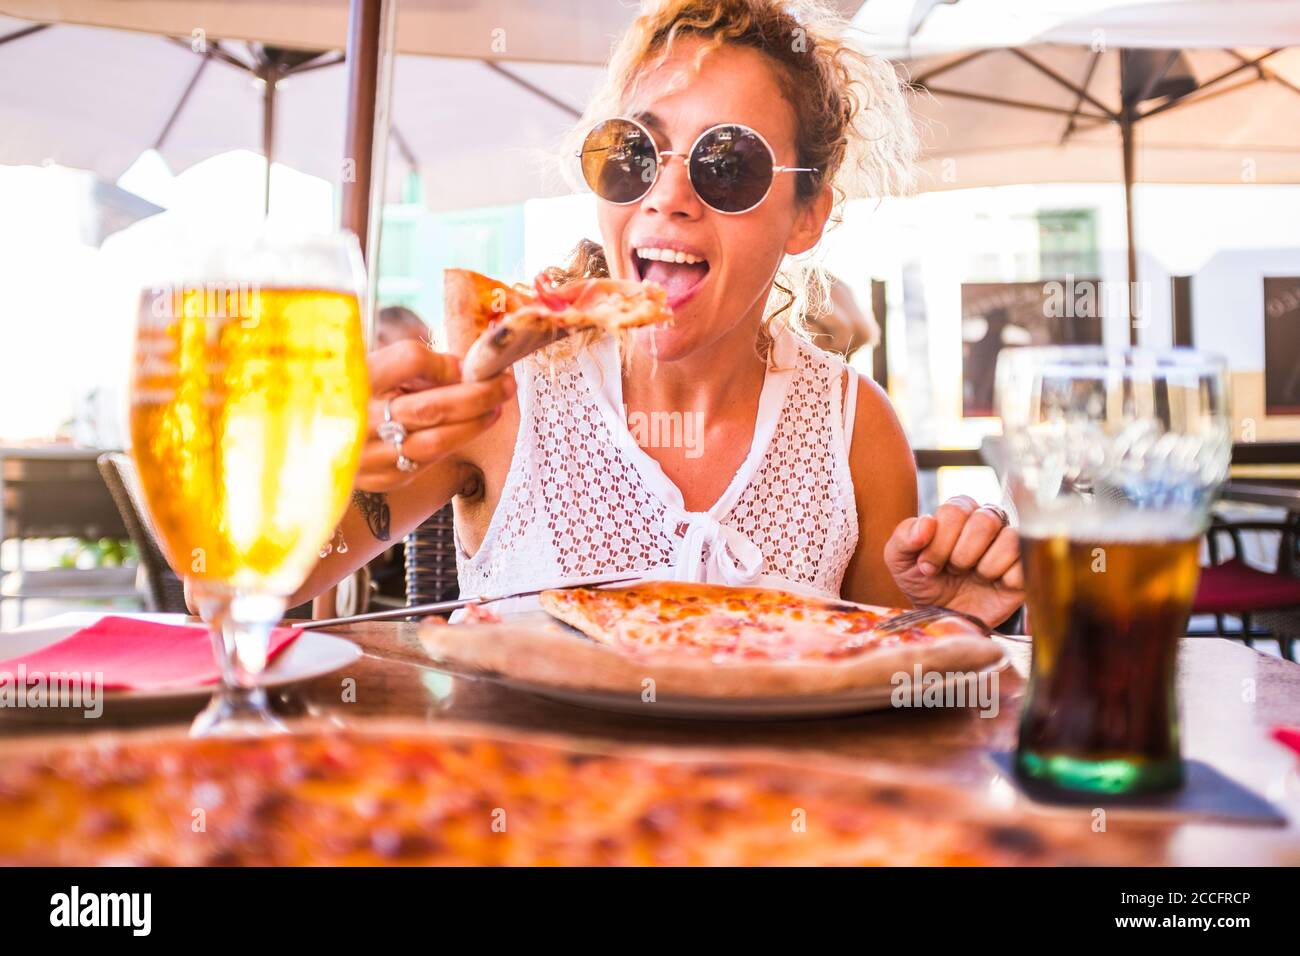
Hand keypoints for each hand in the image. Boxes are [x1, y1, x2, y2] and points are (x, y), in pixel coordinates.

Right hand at [357, 340, 514, 491]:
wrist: (310, 440)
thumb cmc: (348, 395)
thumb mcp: (368, 366)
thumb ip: (410, 365)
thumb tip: (461, 371)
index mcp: (351, 378)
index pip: (409, 361)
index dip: (444, 362)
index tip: (464, 363)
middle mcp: (357, 419)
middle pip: (431, 407)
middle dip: (477, 396)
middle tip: (505, 384)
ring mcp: (368, 456)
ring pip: (436, 443)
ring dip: (474, 425)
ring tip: (495, 407)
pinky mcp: (380, 480)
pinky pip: (426, 463)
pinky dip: (451, 444)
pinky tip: (468, 429)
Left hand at [883, 495, 1023, 627]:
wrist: (946, 619)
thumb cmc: (925, 584)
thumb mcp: (901, 562)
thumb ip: (903, 538)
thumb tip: (925, 524)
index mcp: (957, 512)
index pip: (955, 510)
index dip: (939, 541)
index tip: (927, 566)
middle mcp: (987, 521)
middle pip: (985, 520)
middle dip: (961, 555)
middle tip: (953, 572)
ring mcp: (1010, 543)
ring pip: (1009, 539)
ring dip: (984, 567)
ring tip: (974, 578)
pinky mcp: (1026, 567)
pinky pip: (1026, 563)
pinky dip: (1006, 579)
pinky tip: (994, 586)